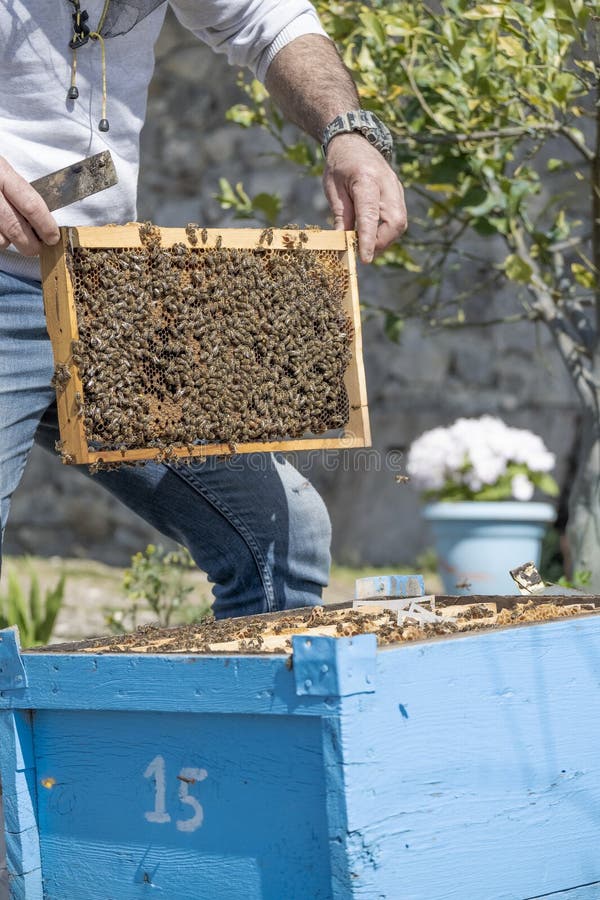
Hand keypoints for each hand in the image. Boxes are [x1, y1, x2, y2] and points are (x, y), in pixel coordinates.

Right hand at [0, 156, 59, 255]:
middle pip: (16, 227)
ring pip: (0, 240)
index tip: (53, 236)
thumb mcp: (0, 169)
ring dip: (8, 243)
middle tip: (36, 248)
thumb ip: (17, 190)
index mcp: (0, 172)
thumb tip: (42, 220)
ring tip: (9, 235)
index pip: (30, 204)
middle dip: (31, 244)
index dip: (45, 225)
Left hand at [323, 133, 406, 263]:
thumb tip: (343, 243)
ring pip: (399, 223)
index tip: (365, 258)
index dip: (368, 239)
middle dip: (381, 243)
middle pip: (394, 222)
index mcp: (366, 179)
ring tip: (366, 245)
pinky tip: (373, 235)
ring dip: (384, 240)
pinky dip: (386, 232)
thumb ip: (341, 216)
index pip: (370, 214)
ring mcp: (396, 189)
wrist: (354, 143)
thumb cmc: (340, 166)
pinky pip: (398, 219)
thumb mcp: (333, 189)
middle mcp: (387, 184)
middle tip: (363, 252)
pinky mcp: (399, 195)